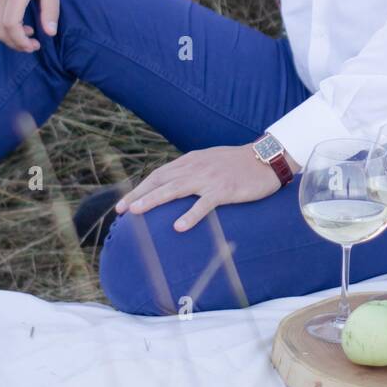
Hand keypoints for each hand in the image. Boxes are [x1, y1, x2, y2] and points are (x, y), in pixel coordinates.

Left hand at [115, 144, 298, 232]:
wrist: (266, 159)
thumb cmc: (238, 164)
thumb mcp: (210, 162)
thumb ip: (192, 171)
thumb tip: (173, 186)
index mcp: (191, 161)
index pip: (159, 174)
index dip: (140, 188)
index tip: (125, 204)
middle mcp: (196, 167)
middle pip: (161, 181)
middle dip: (139, 195)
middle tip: (121, 211)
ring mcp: (209, 178)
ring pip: (176, 189)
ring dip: (154, 200)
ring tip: (137, 212)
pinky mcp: (224, 189)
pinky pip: (204, 204)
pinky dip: (191, 215)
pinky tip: (179, 227)